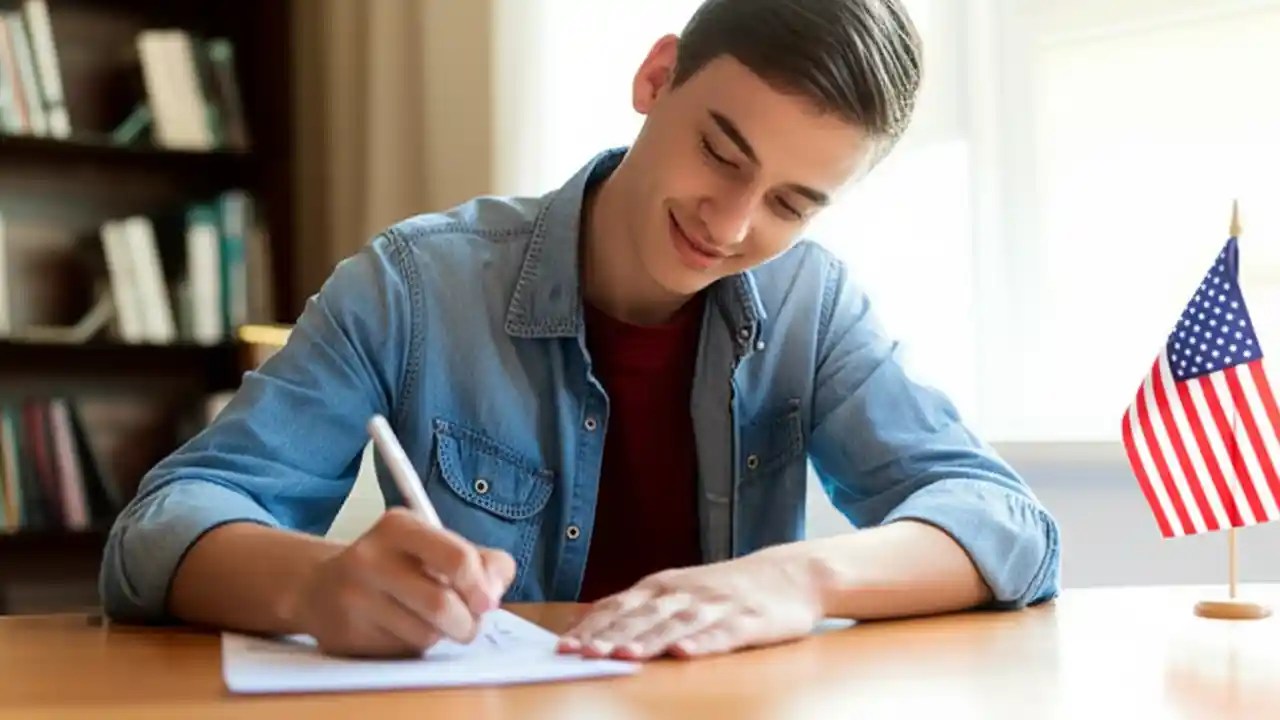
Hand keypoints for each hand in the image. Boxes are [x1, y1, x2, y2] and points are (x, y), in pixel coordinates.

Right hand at [290, 508, 514, 657]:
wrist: (320, 588)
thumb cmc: (396, 566)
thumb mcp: (435, 546)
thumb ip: (481, 562)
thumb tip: (495, 592)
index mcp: (399, 527)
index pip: (457, 559)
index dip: (482, 586)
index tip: (488, 602)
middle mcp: (371, 558)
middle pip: (442, 605)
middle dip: (467, 623)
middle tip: (467, 624)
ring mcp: (355, 598)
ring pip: (425, 634)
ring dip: (440, 636)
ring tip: (429, 621)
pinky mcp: (347, 635)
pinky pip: (402, 651)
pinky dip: (414, 647)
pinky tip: (401, 630)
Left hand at [557, 549, 824, 659]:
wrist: (791, 573)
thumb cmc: (727, 588)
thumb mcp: (680, 590)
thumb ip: (641, 609)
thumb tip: (590, 627)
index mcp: (664, 586)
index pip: (619, 605)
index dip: (592, 626)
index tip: (564, 646)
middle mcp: (685, 593)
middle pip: (641, 616)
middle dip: (609, 636)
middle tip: (582, 655)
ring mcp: (716, 606)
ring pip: (676, 625)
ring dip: (648, 641)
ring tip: (624, 656)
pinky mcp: (747, 621)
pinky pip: (722, 634)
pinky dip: (702, 643)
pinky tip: (685, 654)